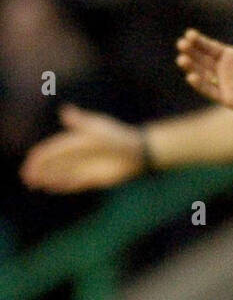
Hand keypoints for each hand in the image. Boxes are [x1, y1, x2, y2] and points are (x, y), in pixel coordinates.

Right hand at [19, 105, 145, 192]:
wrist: (138, 151)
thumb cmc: (119, 136)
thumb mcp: (100, 128)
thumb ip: (81, 123)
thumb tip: (65, 111)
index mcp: (74, 141)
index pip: (52, 149)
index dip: (40, 156)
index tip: (30, 164)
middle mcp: (76, 155)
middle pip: (52, 163)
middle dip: (39, 170)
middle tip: (28, 178)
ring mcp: (83, 167)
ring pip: (60, 174)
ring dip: (47, 178)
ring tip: (35, 184)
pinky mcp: (91, 178)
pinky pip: (73, 183)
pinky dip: (62, 185)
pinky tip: (52, 188)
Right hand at [175, 11, 232, 116]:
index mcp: (230, 56)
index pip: (209, 47)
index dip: (199, 41)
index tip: (189, 34)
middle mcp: (223, 70)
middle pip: (202, 59)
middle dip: (191, 52)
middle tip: (181, 44)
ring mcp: (224, 84)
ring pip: (202, 74)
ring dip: (191, 67)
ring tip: (182, 59)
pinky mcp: (228, 98)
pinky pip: (211, 91)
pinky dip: (200, 84)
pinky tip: (191, 76)